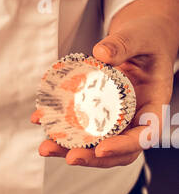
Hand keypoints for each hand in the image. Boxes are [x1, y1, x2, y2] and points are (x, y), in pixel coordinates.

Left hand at [31, 0, 178, 166]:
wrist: (140, 37)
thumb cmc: (148, 38)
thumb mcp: (141, 36)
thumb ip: (124, 44)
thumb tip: (100, 53)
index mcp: (153, 105)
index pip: (145, 134)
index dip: (124, 146)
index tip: (101, 148)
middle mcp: (135, 118)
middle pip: (118, 150)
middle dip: (92, 157)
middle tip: (69, 157)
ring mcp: (115, 119)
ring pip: (95, 144)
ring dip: (69, 149)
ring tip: (46, 148)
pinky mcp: (97, 113)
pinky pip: (79, 126)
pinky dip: (60, 127)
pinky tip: (39, 119)